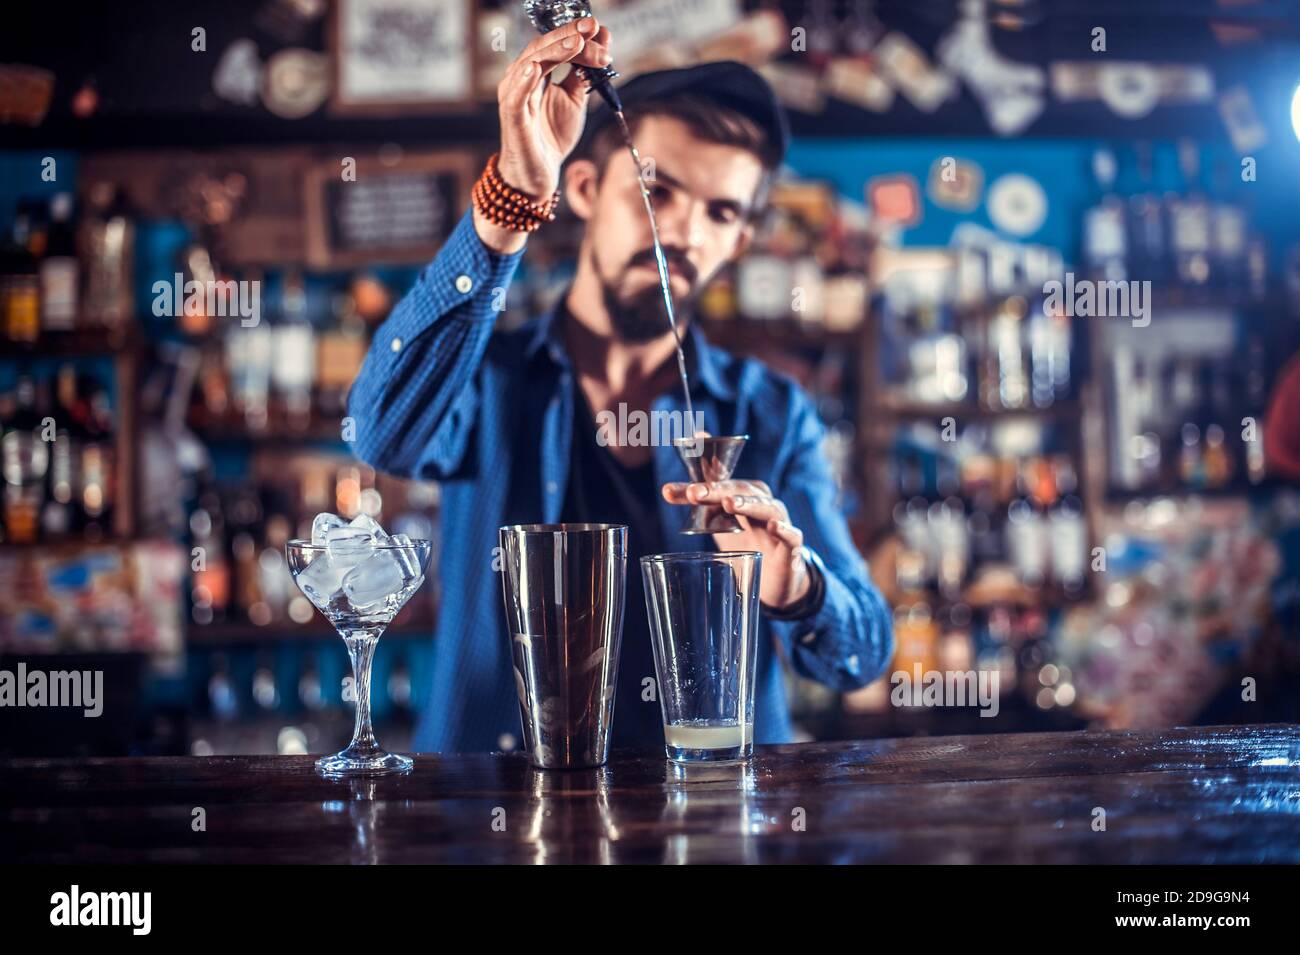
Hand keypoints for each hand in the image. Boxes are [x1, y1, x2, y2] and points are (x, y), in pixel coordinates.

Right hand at [496, 18, 612, 199]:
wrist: (539, 174)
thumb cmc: (551, 136)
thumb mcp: (575, 100)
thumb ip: (585, 73)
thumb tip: (602, 40)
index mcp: (535, 72)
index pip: (553, 44)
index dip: (574, 33)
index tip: (598, 28)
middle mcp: (520, 79)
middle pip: (541, 48)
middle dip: (568, 36)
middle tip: (591, 29)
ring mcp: (514, 97)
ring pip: (529, 65)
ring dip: (554, 52)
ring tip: (577, 43)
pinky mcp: (512, 119)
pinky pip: (515, 97)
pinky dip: (523, 82)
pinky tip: (537, 69)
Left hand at [661, 477, 813, 610]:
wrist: (776, 576)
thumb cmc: (746, 541)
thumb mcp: (719, 522)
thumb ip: (699, 505)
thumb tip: (667, 490)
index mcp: (744, 494)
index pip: (720, 481)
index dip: (698, 480)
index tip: (674, 485)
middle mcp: (762, 503)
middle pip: (742, 490)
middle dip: (718, 490)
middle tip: (694, 493)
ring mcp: (779, 523)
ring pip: (767, 508)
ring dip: (748, 503)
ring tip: (729, 504)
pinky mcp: (791, 547)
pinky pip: (792, 535)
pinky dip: (784, 529)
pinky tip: (774, 527)